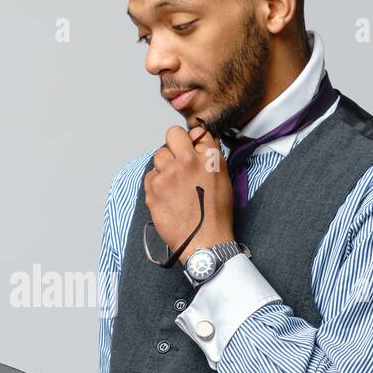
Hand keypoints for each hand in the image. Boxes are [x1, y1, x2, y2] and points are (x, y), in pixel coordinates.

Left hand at [146, 120, 234, 263]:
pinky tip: (166, 196)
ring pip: (159, 155)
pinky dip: (155, 183)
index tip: (190, 148)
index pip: (197, 132)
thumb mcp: (222, 179)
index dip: (192, 140)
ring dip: (164, 166)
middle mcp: (188, 161)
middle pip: (173, 134)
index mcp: (209, 158)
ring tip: (173, 185)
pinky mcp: (154, 187)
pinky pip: (150, 175)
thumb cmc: (215, 215)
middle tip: (177, 161)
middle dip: (174, 145)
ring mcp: (169, 173)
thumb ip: (210, 157)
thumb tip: (199, 142)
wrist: (204, 241)